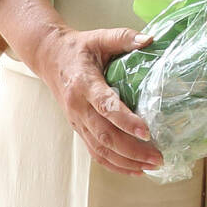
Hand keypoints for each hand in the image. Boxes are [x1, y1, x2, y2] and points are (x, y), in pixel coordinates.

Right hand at [34, 24, 162, 176]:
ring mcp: (77, 121)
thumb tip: (149, 40)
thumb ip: (123, 38)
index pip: (105, 106)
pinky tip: (134, 169)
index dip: (126, 121)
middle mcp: (78, 107)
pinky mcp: (78, 129)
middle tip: (157, 157)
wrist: (49, 57)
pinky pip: (95, 152)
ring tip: (151, 166)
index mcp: (84, 83)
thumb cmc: (78, 48)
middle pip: (104, 135)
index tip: (146, 132)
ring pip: (100, 149)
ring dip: (126, 161)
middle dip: (132, 150)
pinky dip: (114, 164)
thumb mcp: (99, 37)